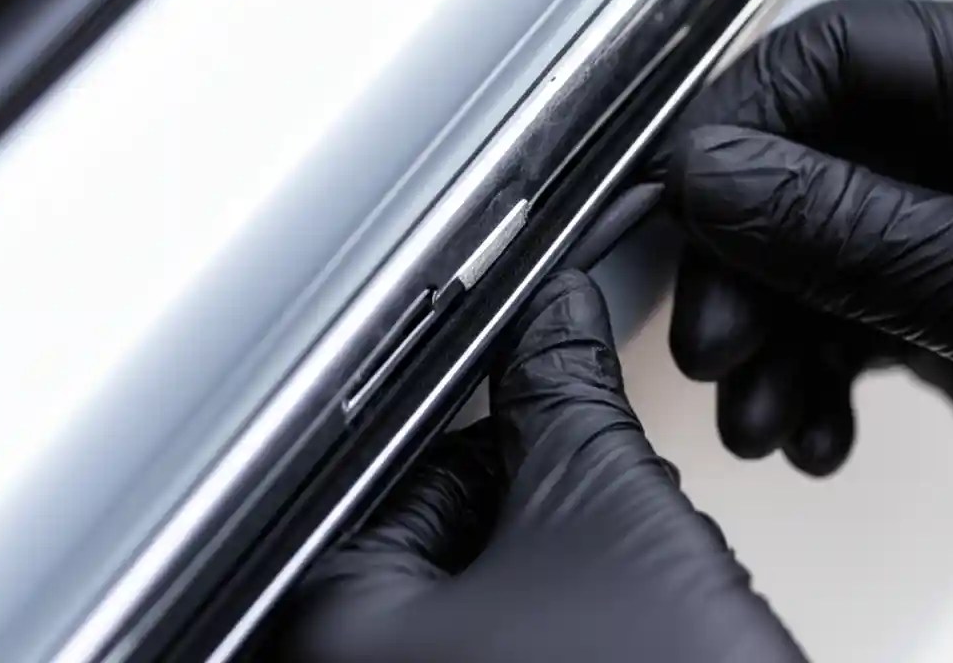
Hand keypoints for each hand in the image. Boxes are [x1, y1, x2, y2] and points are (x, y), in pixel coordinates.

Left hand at [269, 271, 807, 661]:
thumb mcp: (612, 516)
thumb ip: (568, 398)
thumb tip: (555, 323)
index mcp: (336, 632)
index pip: (394, 470)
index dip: (488, 420)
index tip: (534, 395)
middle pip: (427, 536)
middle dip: (523, 504)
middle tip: (593, 517)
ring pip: (470, 598)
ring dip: (544, 566)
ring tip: (616, 600)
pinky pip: (492, 650)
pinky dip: (543, 622)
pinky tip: (612, 638)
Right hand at [665, 0, 952, 602]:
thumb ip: (852, 234)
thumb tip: (710, 178)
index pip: (836, 61)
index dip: (742, 123)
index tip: (681, 204)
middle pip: (800, 170)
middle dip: (743, 263)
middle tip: (714, 346)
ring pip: (806, 263)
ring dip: (765, 343)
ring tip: (759, 418)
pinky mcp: (946, 325)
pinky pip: (837, 334)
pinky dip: (808, 386)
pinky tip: (817, 437)